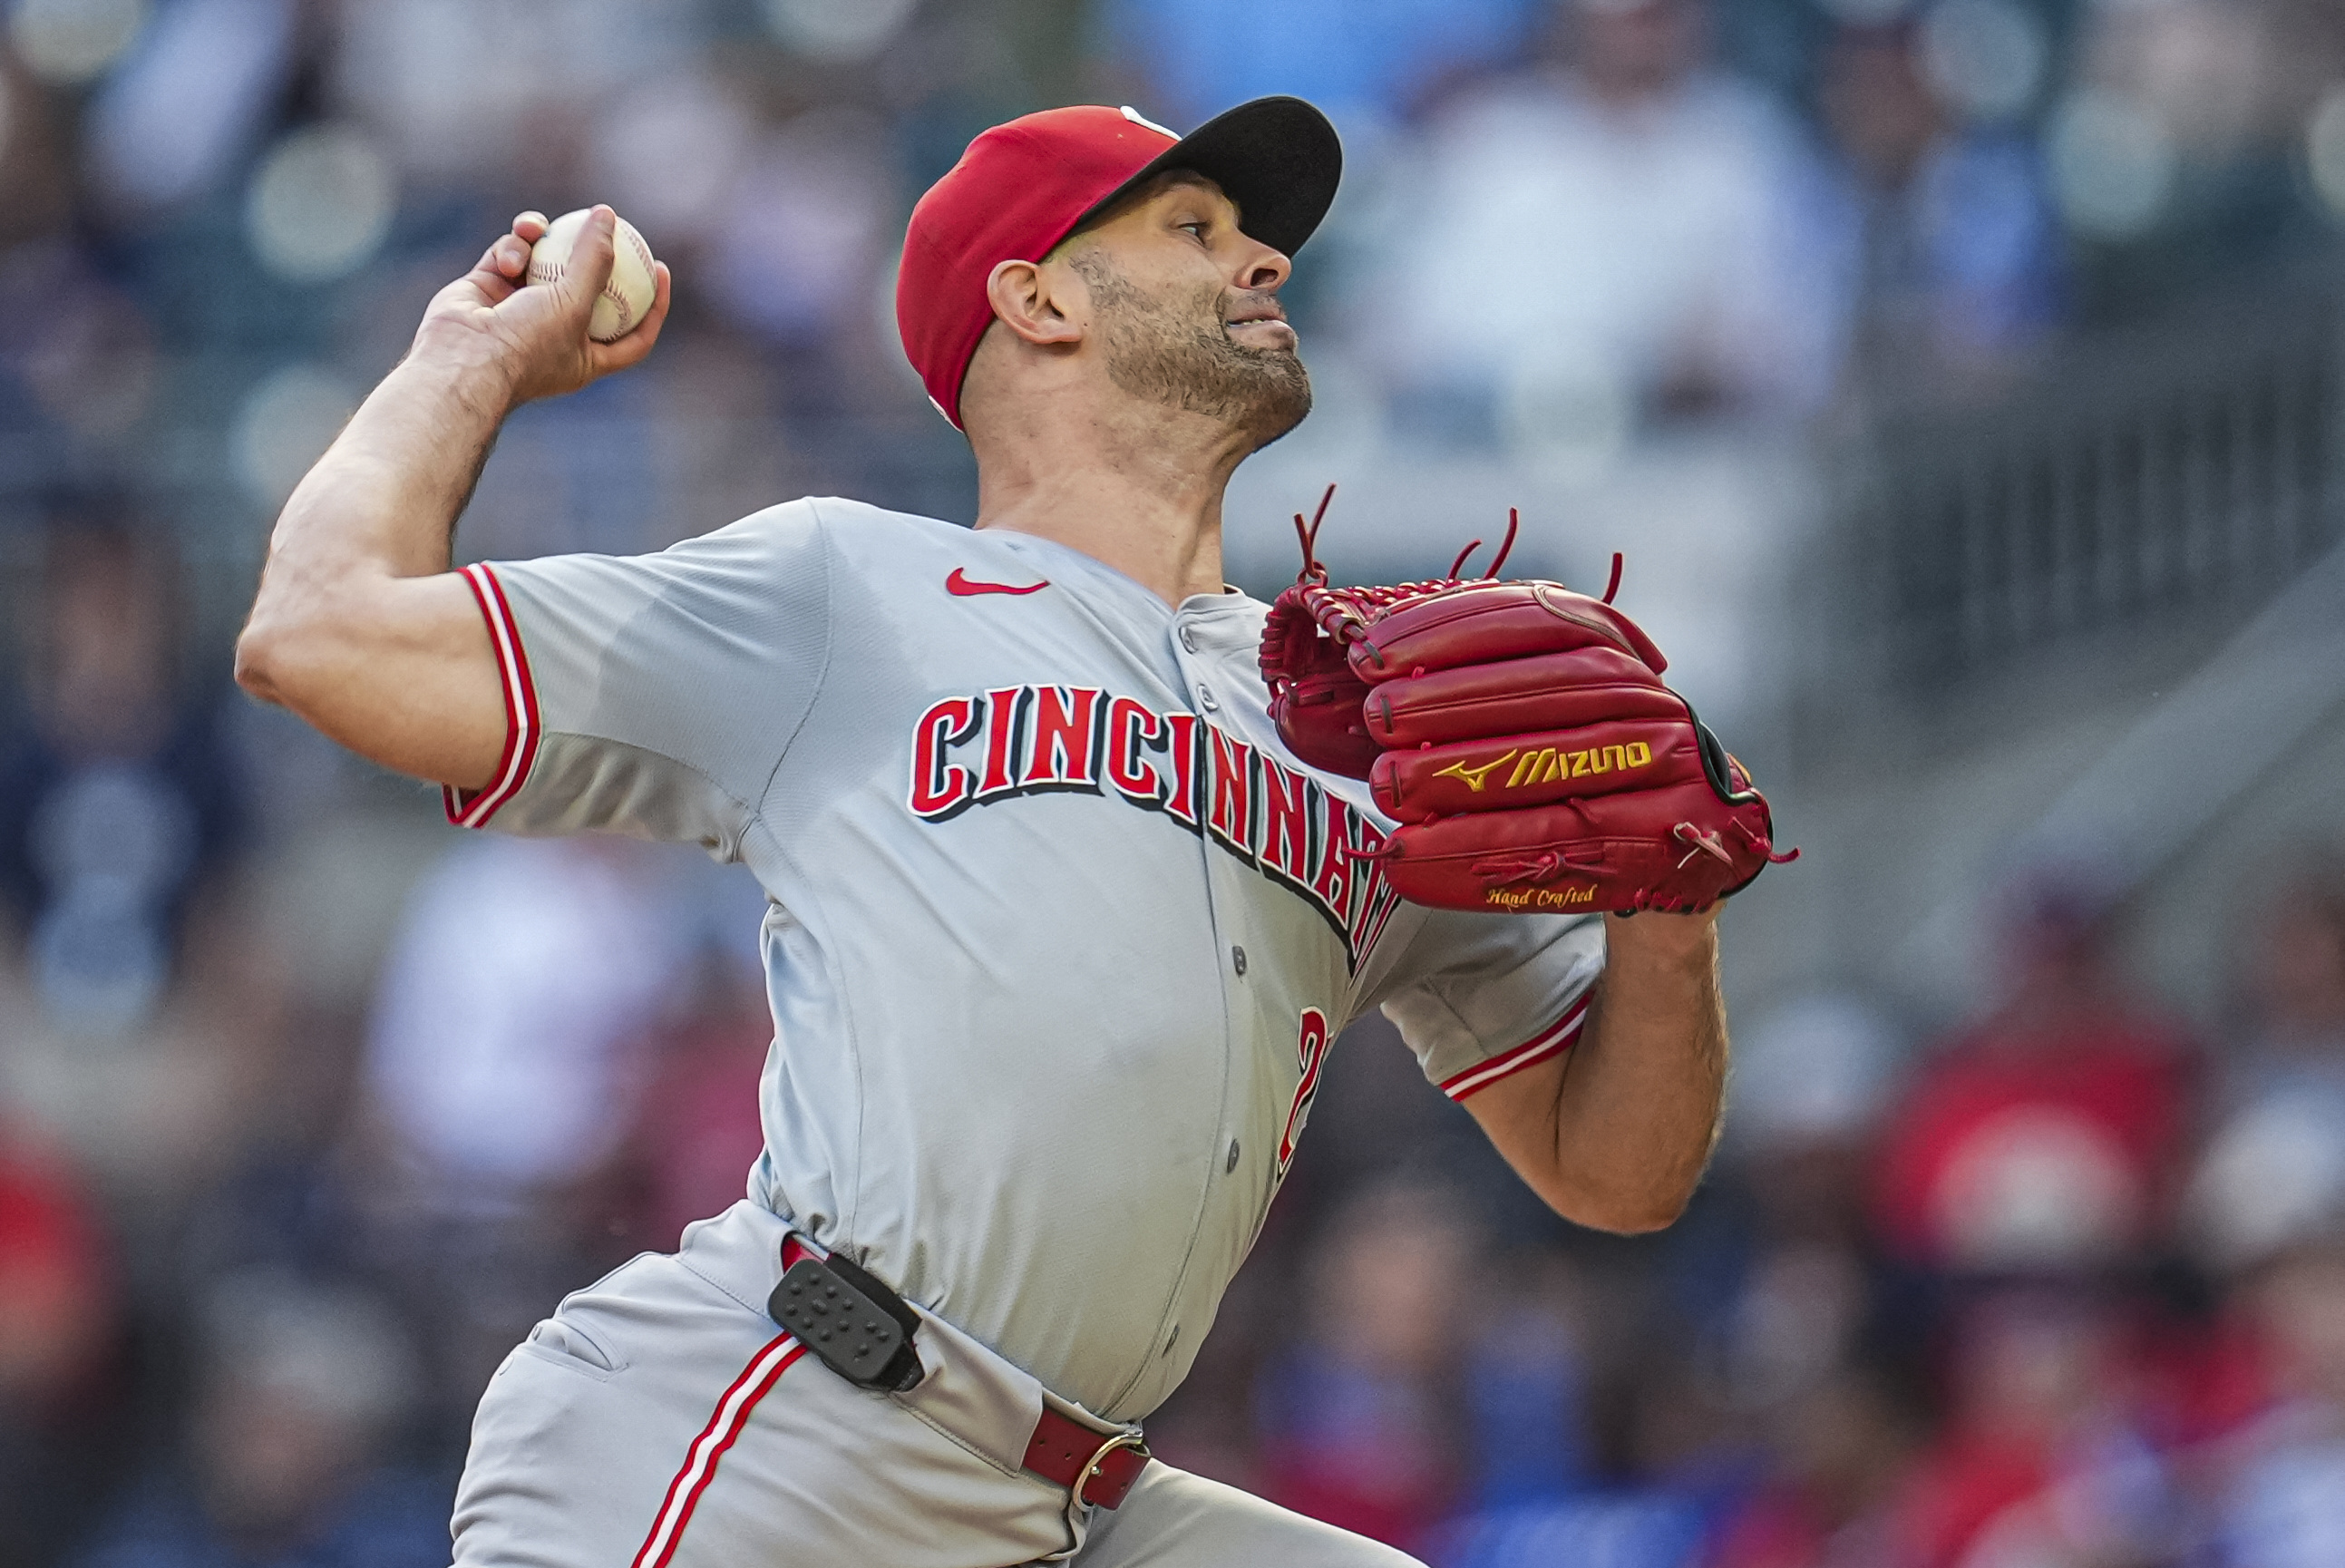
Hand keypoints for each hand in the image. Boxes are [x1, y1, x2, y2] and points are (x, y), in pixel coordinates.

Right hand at [407, 206, 672, 409]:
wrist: (460, 360)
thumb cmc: (525, 345)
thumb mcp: (574, 303)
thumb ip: (595, 260)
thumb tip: (608, 216)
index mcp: (586, 357)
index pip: (633, 334)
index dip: (653, 305)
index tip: (660, 269)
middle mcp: (554, 335)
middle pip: (587, 288)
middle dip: (595, 256)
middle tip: (610, 224)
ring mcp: (519, 311)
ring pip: (543, 260)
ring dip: (541, 240)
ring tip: (535, 229)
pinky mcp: (488, 289)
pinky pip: (509, 255)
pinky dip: (510, 249)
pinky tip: (507, 255)